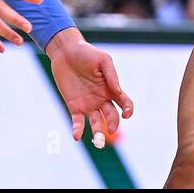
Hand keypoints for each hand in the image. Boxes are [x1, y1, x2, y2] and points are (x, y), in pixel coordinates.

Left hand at [48, 32, 134, 146]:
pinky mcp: (74, 106)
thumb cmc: (86, 53)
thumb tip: (119, 93)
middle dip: (113, 125)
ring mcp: (88, 104)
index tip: (126, 114)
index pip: (124, 103)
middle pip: (111, 116)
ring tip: (98, 141)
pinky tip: (77, 136)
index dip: (128, 110)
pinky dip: (78, 130)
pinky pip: (78, 121)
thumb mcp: (103, 60)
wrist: (65, 52)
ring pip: (96, 123)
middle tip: (110, 130)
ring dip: (98, 133)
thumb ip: (112, 76)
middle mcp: (102, 99)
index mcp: (111, 88)